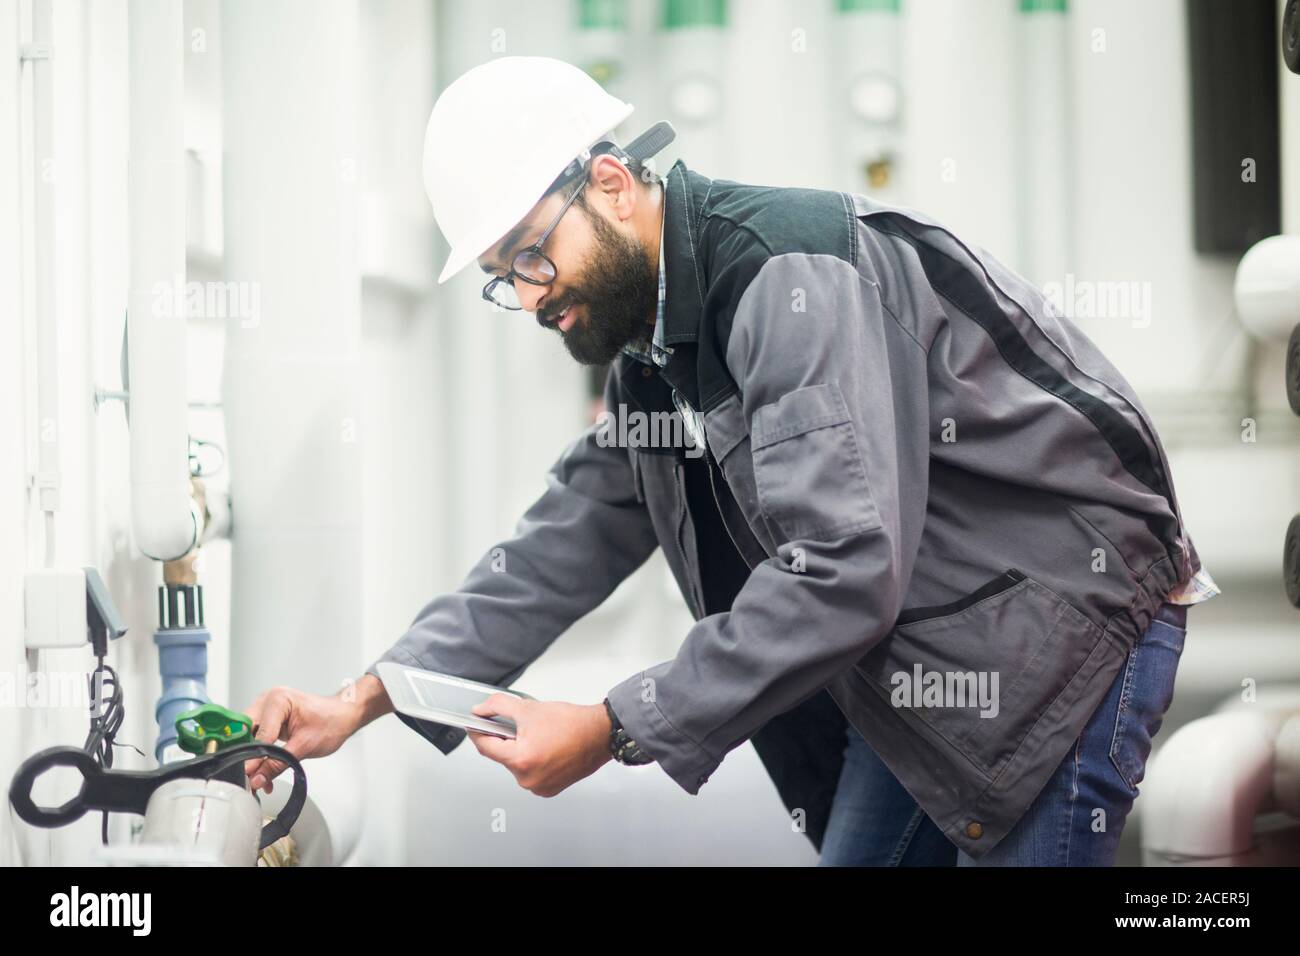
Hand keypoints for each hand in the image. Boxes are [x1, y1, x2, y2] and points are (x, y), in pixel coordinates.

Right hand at [241, 679, 382, 792]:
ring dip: (252, 758)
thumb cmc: (332, 721)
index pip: (258, 733)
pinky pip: (257, 737)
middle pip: (246, 732)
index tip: (250, 776)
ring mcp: (267, 709)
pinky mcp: (269, 719)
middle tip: (250, 778)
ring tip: (258, 778)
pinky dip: (259, 754)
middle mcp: (268, 701)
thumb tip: (258, 779)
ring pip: (249, 737)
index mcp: (277, 700)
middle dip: (247, 757)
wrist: (344, 716)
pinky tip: (263, 771)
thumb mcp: (304, 746)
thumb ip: (278, 764)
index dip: (253, 757)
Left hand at [467, 697, 611, 796]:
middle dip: (505, 740)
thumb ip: (499, 706)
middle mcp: (528, 779)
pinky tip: (544, 748)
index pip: (486, 748)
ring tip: (537, 736)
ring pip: (517, 765)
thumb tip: (481, 710)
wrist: (600, 734)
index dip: (477, 733)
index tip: (474, 726)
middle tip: (519, 725)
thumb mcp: (529, 708)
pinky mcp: (549, 789)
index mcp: (521, 760)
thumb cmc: (573, 724)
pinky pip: (530, 774)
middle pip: (502, 757)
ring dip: (520, 750)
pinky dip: (532, 761)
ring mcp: (539, 787)